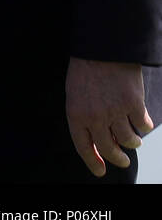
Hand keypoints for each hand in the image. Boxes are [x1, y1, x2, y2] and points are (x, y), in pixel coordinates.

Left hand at [65, 57, 153, 175]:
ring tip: (134, 140)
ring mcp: (115, 112)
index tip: (100, 172)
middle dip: (117, 158)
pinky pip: (143, 125)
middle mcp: (95, 117)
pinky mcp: (134, 105)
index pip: (83, 146)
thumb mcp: (75, 94)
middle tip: (123, 161)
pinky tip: (143, 121)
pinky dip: (145, 125)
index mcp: (75, 114)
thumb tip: (103, 138)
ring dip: (133, 142)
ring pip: (129, 140)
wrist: (102, 48)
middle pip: (109, 149)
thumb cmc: (86, 70)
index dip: (92, 161)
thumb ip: (85, 116)